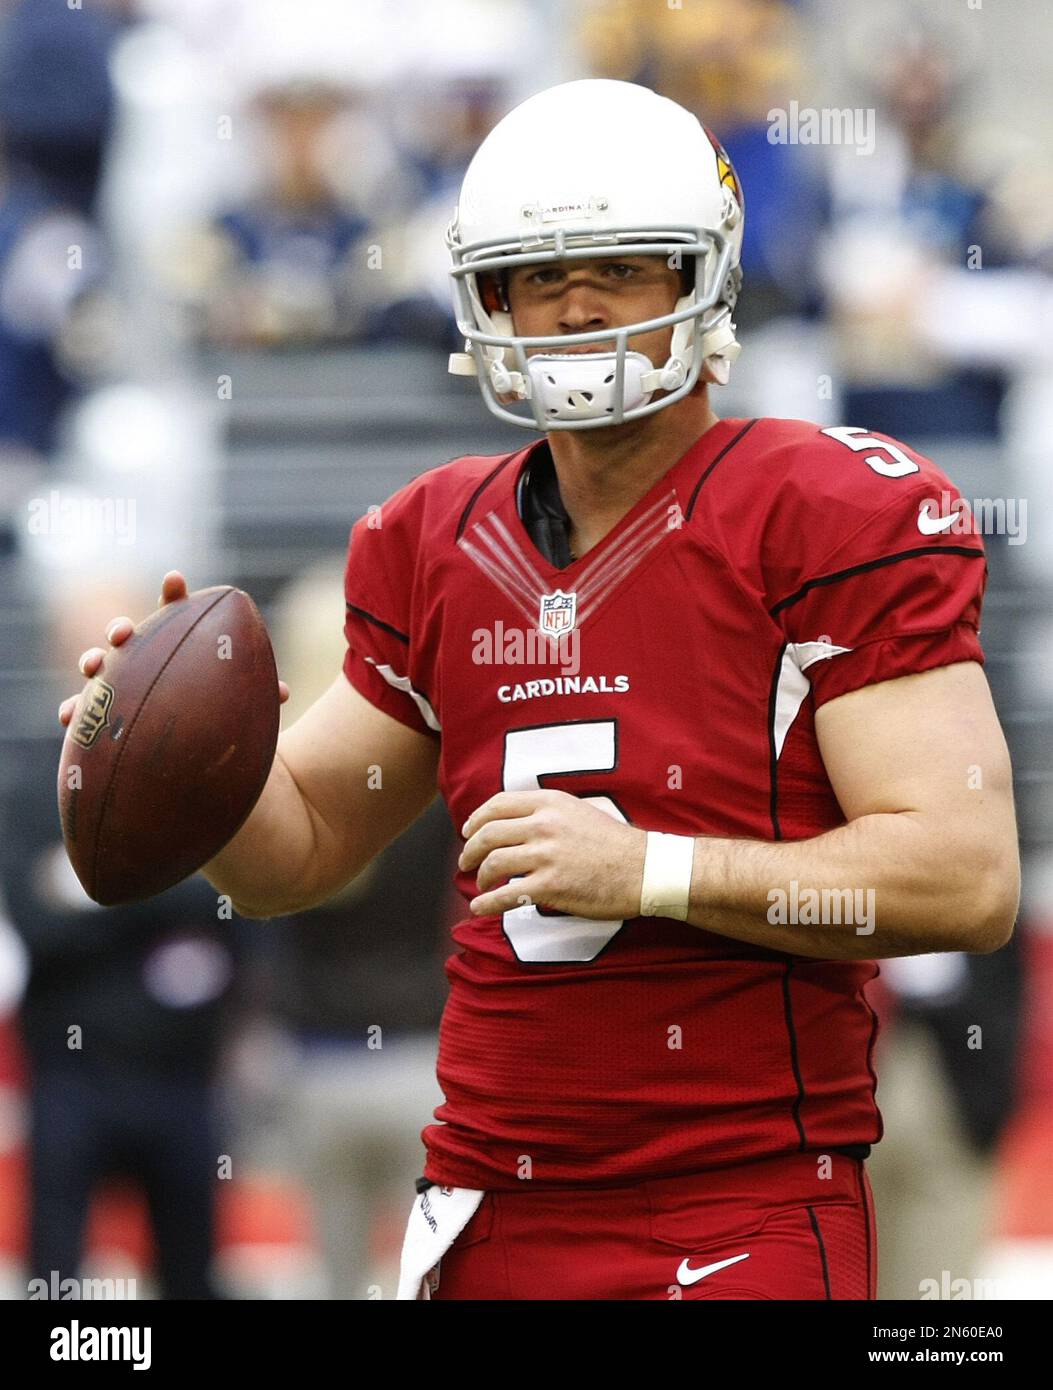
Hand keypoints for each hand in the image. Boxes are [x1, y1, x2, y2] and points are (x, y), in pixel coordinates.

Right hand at [58, 570, 290, 726]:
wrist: (188, 749)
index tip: (175, 579)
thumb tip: (281, 692)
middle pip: (126, 637)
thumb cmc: (213, 716)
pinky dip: (73, 710)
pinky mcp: (102, 717)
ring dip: (92, 661)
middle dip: (120, 629)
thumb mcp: (236, 704)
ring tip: (93, 664)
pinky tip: (69, 716)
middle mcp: (142, 662)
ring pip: (98, 667)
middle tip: (122, 633)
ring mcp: (119, 686)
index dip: (175, 595)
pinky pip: (82, 711)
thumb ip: (255, 694)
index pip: (175, 615)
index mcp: (176, 649)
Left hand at [458, 789, 646, 919]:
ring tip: (480, 886)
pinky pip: (505, 895)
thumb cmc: (615, 844)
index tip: (468, 832)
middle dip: (471, 851)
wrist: (645, 869)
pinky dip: (486, 904)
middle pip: (488, 834)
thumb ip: (548, 813)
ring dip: (479, 877)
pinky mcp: (550, 885)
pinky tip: (480, 908)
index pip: (498, 805)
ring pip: (493, 863)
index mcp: (550, 803)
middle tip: (466, 863)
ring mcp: (546, 855)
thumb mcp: (579, 812)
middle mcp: (544, 825)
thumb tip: (516, 824)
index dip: (476, 819)